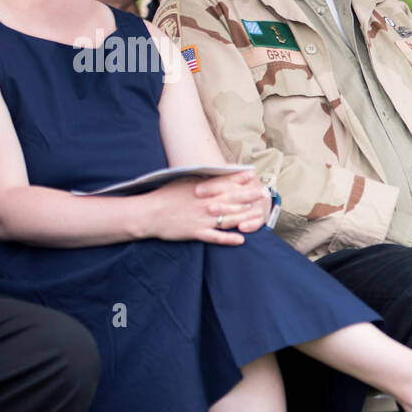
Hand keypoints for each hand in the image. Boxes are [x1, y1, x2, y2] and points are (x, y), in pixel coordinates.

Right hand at [143, 175, 262, 244]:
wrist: (148, 213)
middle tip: (264, 193)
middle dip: (249, 195)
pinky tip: (241, 239)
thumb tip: (216, 171)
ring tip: (258, 214)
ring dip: (244, 216)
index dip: (239, 179)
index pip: (224, 182)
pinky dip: (228, 238)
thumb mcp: (183, 181)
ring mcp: (201, 218)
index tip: (253, 174)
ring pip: (228, 217)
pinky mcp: (196, 232)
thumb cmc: (165, 195)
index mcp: (200, 189)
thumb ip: (201, 178)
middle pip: (231, 199)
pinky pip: (215, 237)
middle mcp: (204, 203)